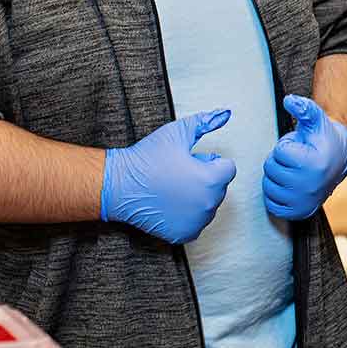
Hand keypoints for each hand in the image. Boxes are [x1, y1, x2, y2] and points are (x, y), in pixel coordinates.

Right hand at [101, 109, 237, 244]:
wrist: (119, 185)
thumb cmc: (146, 159)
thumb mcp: (177, 132)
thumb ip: (205, 122)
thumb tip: (225, 113)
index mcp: (211, 179)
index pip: (227, 168)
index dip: (208, 162)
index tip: (189, 161)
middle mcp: (208, 204)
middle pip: (219, 187)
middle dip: (204, 179)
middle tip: (178, 173)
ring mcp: (197, 221)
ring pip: (208, 205)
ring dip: (197, 197)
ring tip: (172, 188)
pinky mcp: (184, 234)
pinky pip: (196, 222)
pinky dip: (186, 214)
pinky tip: (169, 204)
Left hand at [262, 95, 346, 219]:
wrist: (338, 160)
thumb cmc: (322, 138)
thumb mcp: (316, 120)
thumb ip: (304, 107)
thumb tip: (289, 100)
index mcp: (315, 163)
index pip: (280, 152)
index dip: (287, 145)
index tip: (301, 147)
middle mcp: (311, 185)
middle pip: (272, 168)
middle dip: (280, 160)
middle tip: (296, 159)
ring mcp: (305, 201)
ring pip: (269, 185)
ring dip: (276, 176)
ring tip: (293, 171)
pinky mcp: (299, 212)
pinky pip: (271, 204)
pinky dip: (276, 194)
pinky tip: (289, 185)